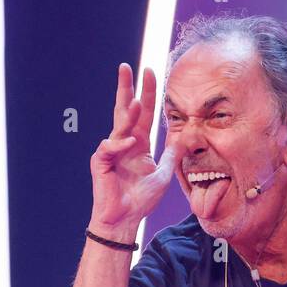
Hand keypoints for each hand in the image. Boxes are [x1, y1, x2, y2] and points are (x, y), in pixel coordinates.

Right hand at [89, 63, 178, 241]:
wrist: (125, 219)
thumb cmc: (140, 199)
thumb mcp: (164, 174)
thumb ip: (172, 156)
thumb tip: (185, 139)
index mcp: (138, 144)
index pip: (144, 114)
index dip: (147, 94)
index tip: (150, 73)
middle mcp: (123, 143)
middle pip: (125, 110)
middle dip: (126, 88)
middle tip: (127, 67)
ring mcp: (110, 151)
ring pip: (119, 126)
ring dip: (128, 114)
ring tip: (136, 102)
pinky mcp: (101, 162)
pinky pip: (110, 147)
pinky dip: (120, 144)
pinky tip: (130, 142)